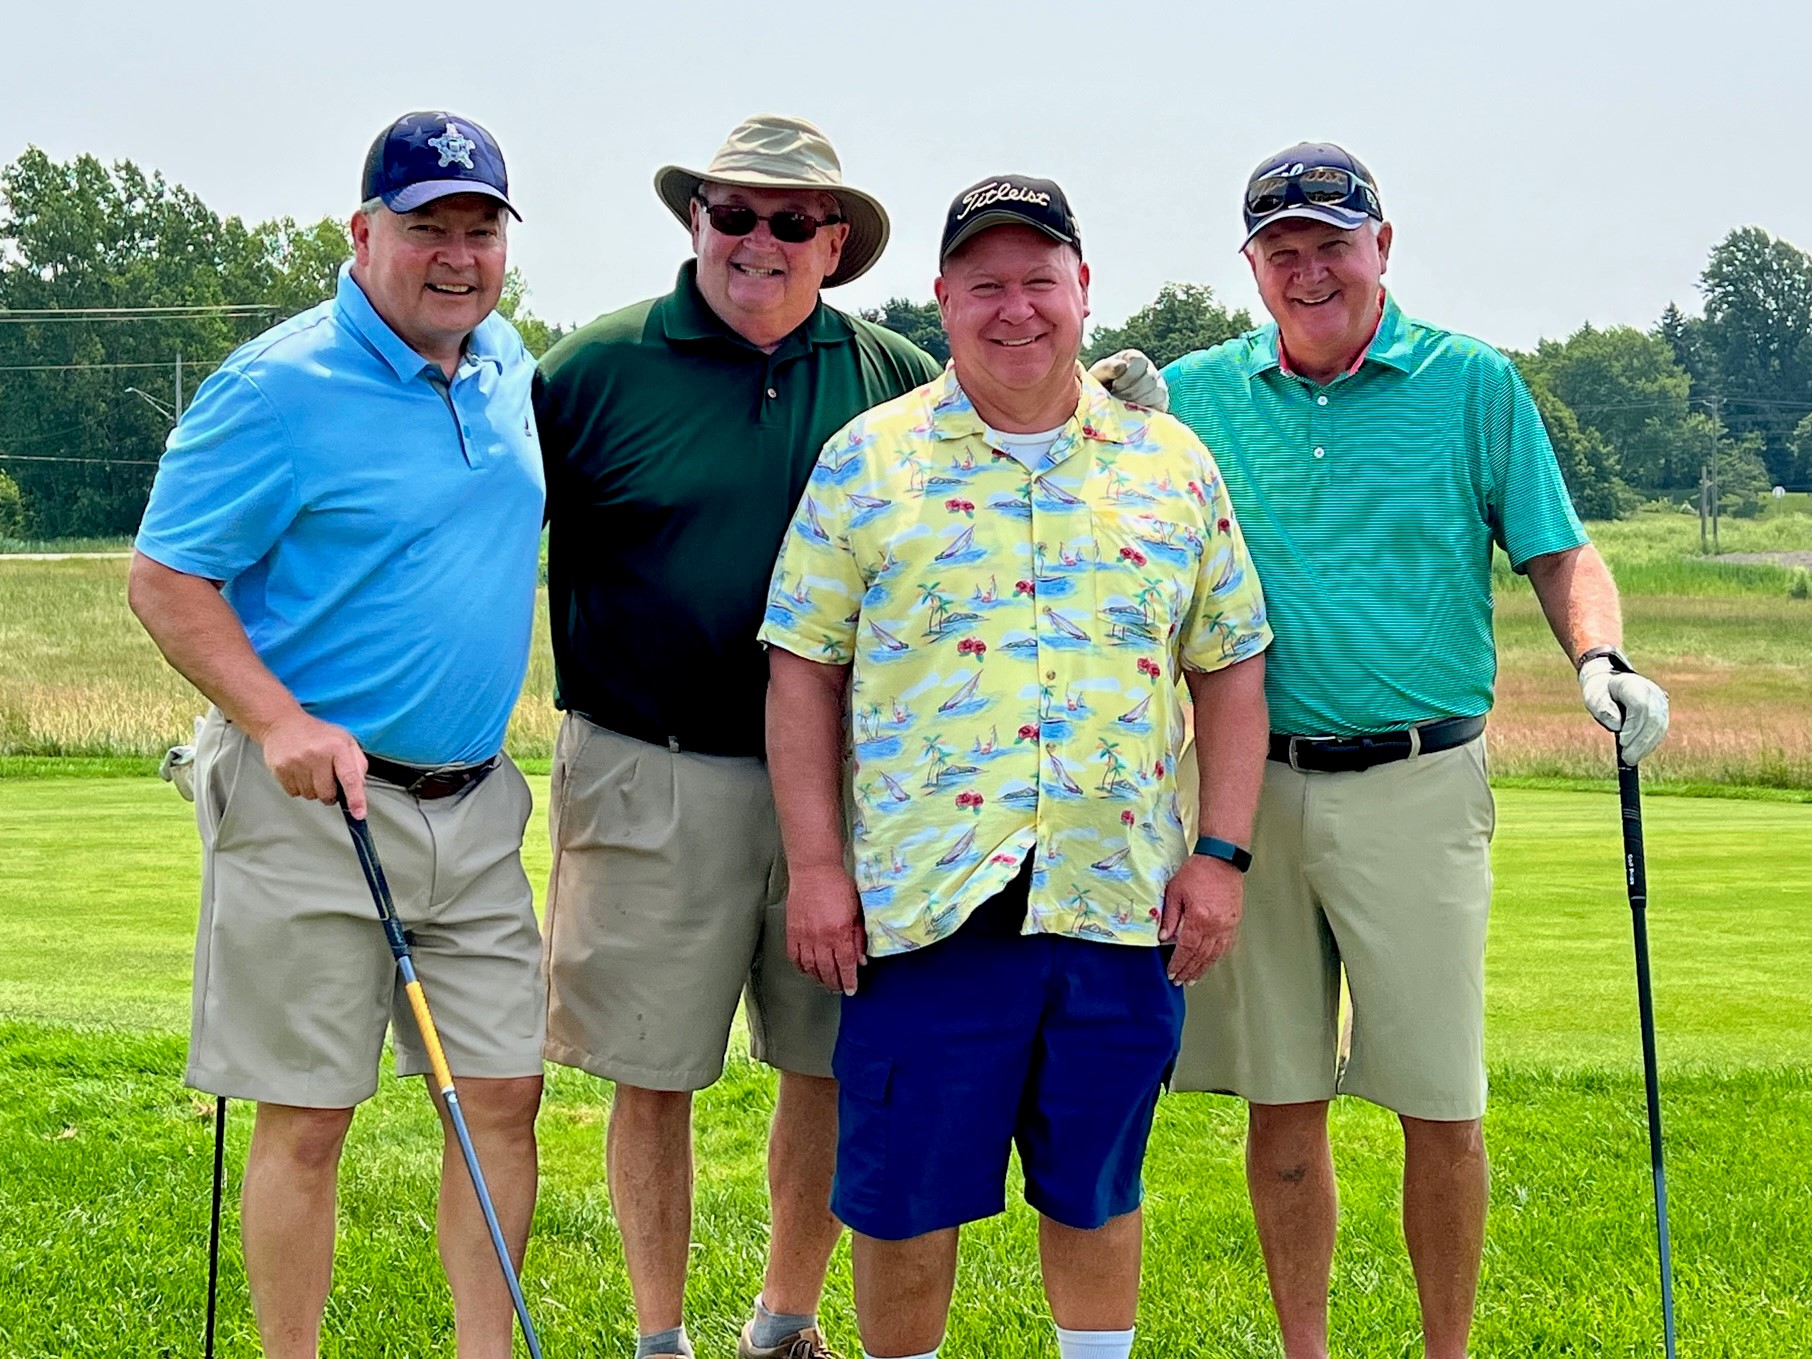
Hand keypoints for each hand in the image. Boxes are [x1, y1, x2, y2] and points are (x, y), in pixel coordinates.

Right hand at [257, 710, 369, 816]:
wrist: (283, 723)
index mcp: (337, 747)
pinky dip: (298, 787)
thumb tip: (360, 787)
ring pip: (310, 795)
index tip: (359, 814)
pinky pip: (294, 793)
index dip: (356, 799)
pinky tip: (298, 771)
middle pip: (327, 794)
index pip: (350, 778)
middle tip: (326, 778)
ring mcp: (297, 762)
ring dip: (313, 789)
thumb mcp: (345, 741)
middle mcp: (317, 754)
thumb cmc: (318, 734)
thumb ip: (358, 764)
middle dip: (330, 793)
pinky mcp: (281, 768)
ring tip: (310, 770)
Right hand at [787, 863, 866, 994]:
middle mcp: (821, 938)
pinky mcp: (792, 931)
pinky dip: (801, 967)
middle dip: (834, 983)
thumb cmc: (838, 886)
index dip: (849, 980)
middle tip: (838, 988)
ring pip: (810, 967)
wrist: (814, 870)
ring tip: (824, 982)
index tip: (851, 989)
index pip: (845, 965)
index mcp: (840, 932)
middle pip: (827, 970)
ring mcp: (805, 936)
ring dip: (818, 978)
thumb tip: (861, 958)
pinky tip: (807, 969)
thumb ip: (858, 937)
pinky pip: (795, 956)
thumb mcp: (856, 911)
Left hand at [1088, 348, 1168, 412]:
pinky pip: (1160, 405)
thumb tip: (1122, 366)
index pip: (1140, 362)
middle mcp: (1149, 369)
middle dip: (1130, 393)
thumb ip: (1105, 368)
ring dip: (1137, 403)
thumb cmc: (1098, 387)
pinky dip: (1146, 411)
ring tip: (1122, 408)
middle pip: (1149, 379)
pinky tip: (1132, 413)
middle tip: (1116, 401)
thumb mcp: (1097, 376)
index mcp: (1134, 358)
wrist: (1102, 406)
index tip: (1114, 387)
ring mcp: (1158, 385)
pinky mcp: (1161, 402)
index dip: (1127, 376)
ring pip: (1157, 392)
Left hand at [1159, 854, 1243, 984]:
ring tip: (1193, 978)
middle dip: (1189, 970)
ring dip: (1203, 968)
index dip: (1178, 963)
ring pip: (1215, 954)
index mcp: (1199, 918)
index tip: (1171, 973)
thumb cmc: (1197, 872)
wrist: (1221, 859)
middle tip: (1180, 980)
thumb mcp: (1175, 891)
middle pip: (1201, 956)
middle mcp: (1216, 926)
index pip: (1187, 949)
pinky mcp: (1234, 922)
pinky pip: (1226, 945)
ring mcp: (1227, 925)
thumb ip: (1170, 916)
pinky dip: (1217, 956)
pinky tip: (1210, 962)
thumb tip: (1164, 938)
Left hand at [1578, 655, 1669, 763]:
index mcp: (1633, 684)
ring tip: (1631, 759)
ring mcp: (1660, 700)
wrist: (1611, 683)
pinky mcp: (1663, 711)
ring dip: (1646, 745)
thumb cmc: (1600, 692)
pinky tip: (1639, 753)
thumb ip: (1603, 709)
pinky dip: (1650, 742)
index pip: (1640, 706)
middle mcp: (1651, 690)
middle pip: (1652, 718)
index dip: (1633, 726)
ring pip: (1659, 725)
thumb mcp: (1593, 698)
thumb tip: (1617, 726)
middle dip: (1640, 741)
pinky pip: (1661, 728)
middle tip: (1627, 758)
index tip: (1622, 743)